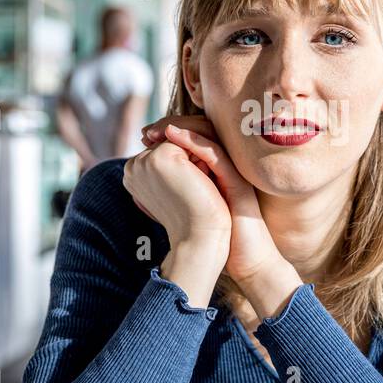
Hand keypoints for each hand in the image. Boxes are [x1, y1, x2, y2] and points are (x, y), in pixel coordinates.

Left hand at [140, 116, 281, 285]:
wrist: (235, 256)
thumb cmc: (211, 235)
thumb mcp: (185, 205)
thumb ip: (173, 187)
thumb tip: (146, 178)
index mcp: (212, 169)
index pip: (192, 137)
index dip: (168, 132)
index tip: (145, 135)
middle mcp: (224, 166)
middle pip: (200, 131)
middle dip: (170, 127)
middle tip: (147, 130)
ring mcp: (232, 171)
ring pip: (209, 136)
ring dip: (181, 128)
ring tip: (158, 129)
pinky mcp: (237, 180)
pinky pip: (215, 152)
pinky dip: (193, 140)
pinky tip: (173, 135)